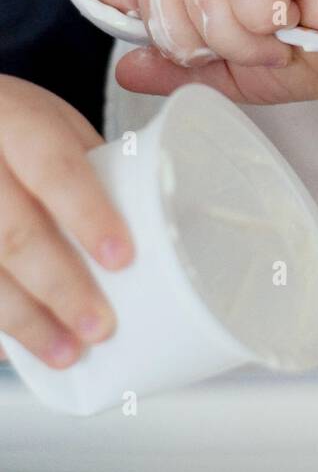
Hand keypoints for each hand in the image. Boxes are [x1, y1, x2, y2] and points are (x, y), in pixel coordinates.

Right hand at [0, 76, 134, 367]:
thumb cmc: (12, 122)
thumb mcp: (53, 121)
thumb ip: (89, 167)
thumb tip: (150, 224)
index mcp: (14, 120)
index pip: (54, 167)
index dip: (88, 214)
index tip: (121, 257)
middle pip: (14, 230)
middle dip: (59, 286)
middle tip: (99, 326)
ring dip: (25, 319)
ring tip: (66, 352)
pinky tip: (10, 351)